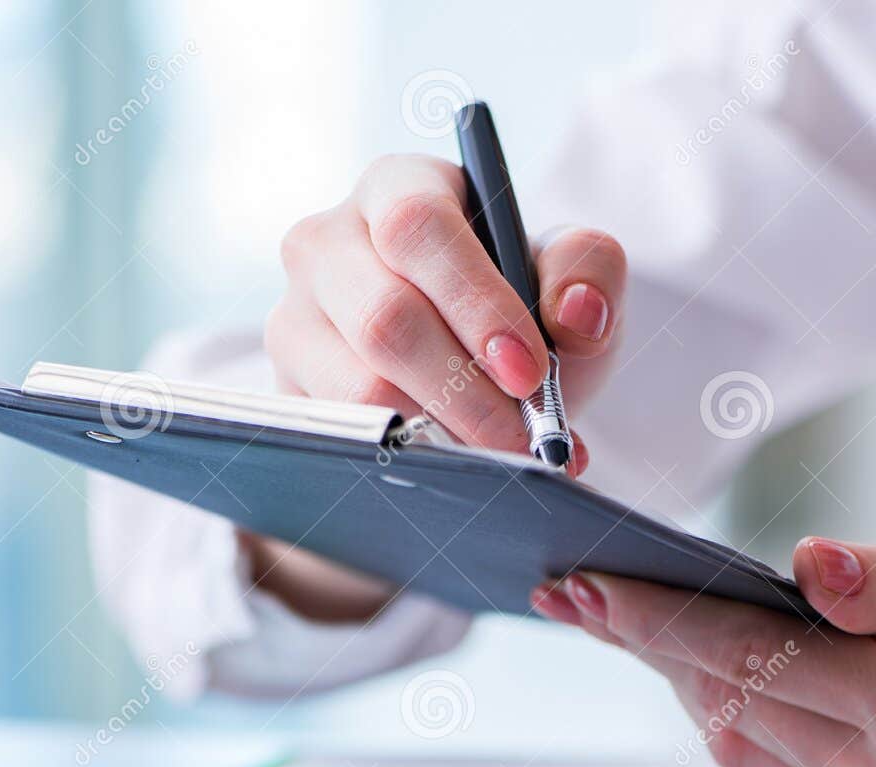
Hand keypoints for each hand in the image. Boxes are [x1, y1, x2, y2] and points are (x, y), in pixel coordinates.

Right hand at [265, 153, 626, 467]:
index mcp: (397, 188)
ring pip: (358, 388)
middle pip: (383, 316)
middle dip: (466, 389)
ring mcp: (296, 318)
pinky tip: (462, 469)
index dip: (475, 302)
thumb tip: (577, 312)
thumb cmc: (521, 311)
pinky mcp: (287, 390)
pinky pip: (344, 435)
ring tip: (504, 458)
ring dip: (443, 434)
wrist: (485, 375)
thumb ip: (588, 270)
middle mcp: (328, 243)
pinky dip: (413, 461)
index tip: (530, 370)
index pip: (417, 226)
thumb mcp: (568, 279)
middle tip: (525, 436)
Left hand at [532, 529, 875, 766]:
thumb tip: (799, 567)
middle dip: (644, 643)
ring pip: (743, 746)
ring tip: (615, 616)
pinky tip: (700, 661)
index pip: (751, 660)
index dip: (656, 618)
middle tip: (572, 588)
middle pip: (729, 707)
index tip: (584, 578)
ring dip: (677, 681)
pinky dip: (731, 710)